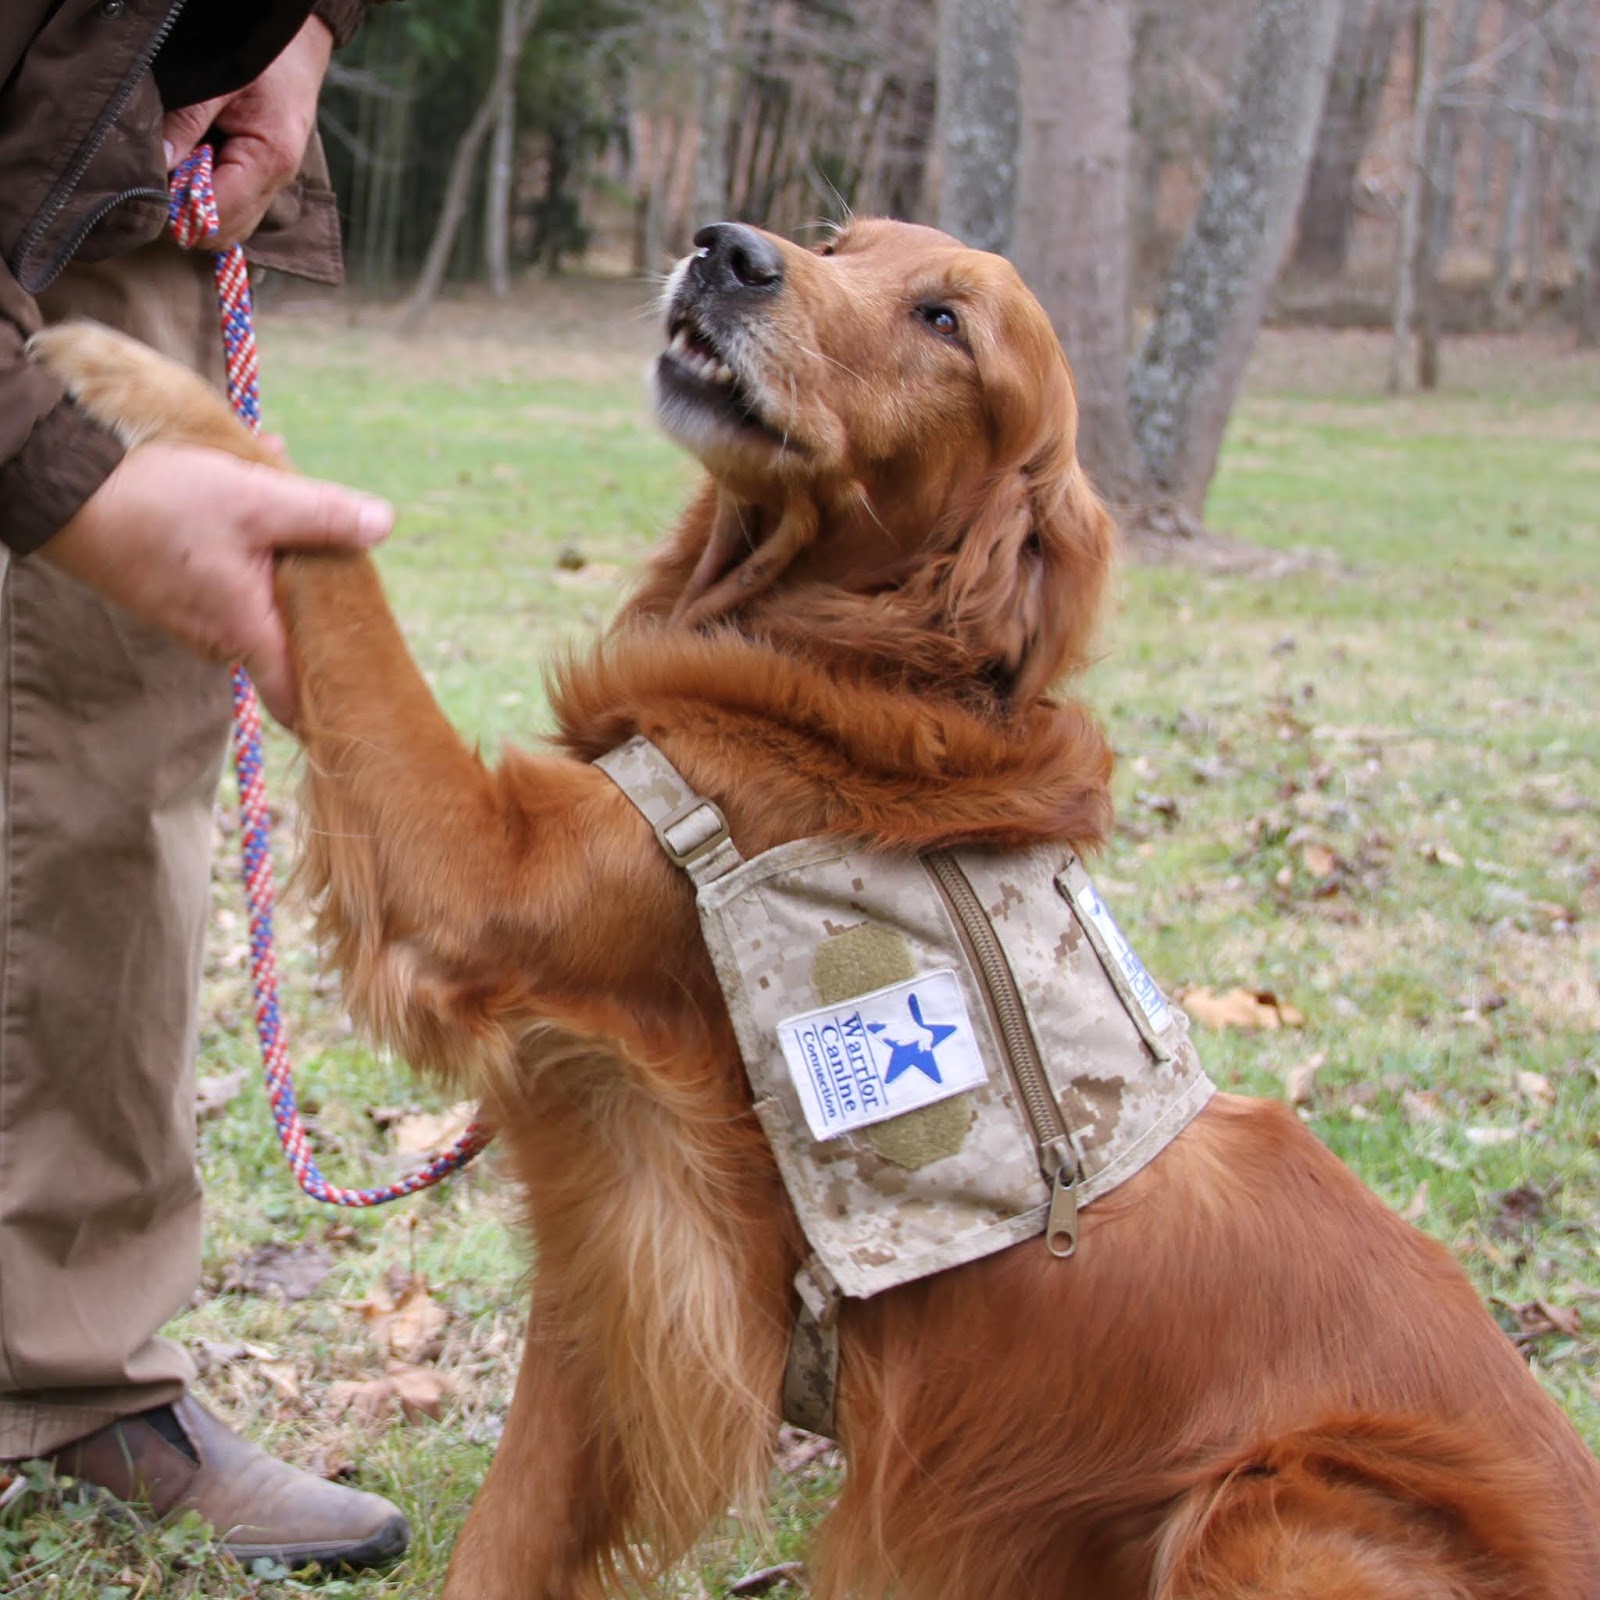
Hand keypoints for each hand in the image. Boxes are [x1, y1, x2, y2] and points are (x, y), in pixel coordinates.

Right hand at [41, 443, 392, 725]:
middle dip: (319, 587)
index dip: (334, 697)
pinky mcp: (176, 594)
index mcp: (249, 632)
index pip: (299, 696)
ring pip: (262, 593)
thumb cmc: (160, 503)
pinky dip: (250, 539)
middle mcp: (222, 639)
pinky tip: (253, 484)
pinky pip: (232, 574)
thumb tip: (384, 525)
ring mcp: (195, 619)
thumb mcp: (256, 500)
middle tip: (338, 540)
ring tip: (287, 490)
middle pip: (292, 631)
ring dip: (282, 549)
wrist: (64, 490)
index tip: (367, 690)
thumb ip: (322, 516)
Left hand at [161, 16, 334, 247]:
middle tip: (152, 190)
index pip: (217, 212)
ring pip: (230, 230)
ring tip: (171, 183)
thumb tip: (157, 162)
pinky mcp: (265, 184)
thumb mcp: (219, 81)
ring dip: (196, 216)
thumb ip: (188, 122)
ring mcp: (273, 188)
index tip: (147, 195)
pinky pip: (236, 215)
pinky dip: (209, 208)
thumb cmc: (264, 58)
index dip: (178, 211)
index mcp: (268, 161)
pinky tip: (190, 181)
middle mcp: (276, 184)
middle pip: (223, 232)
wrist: (299, 50)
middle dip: (185, 219)